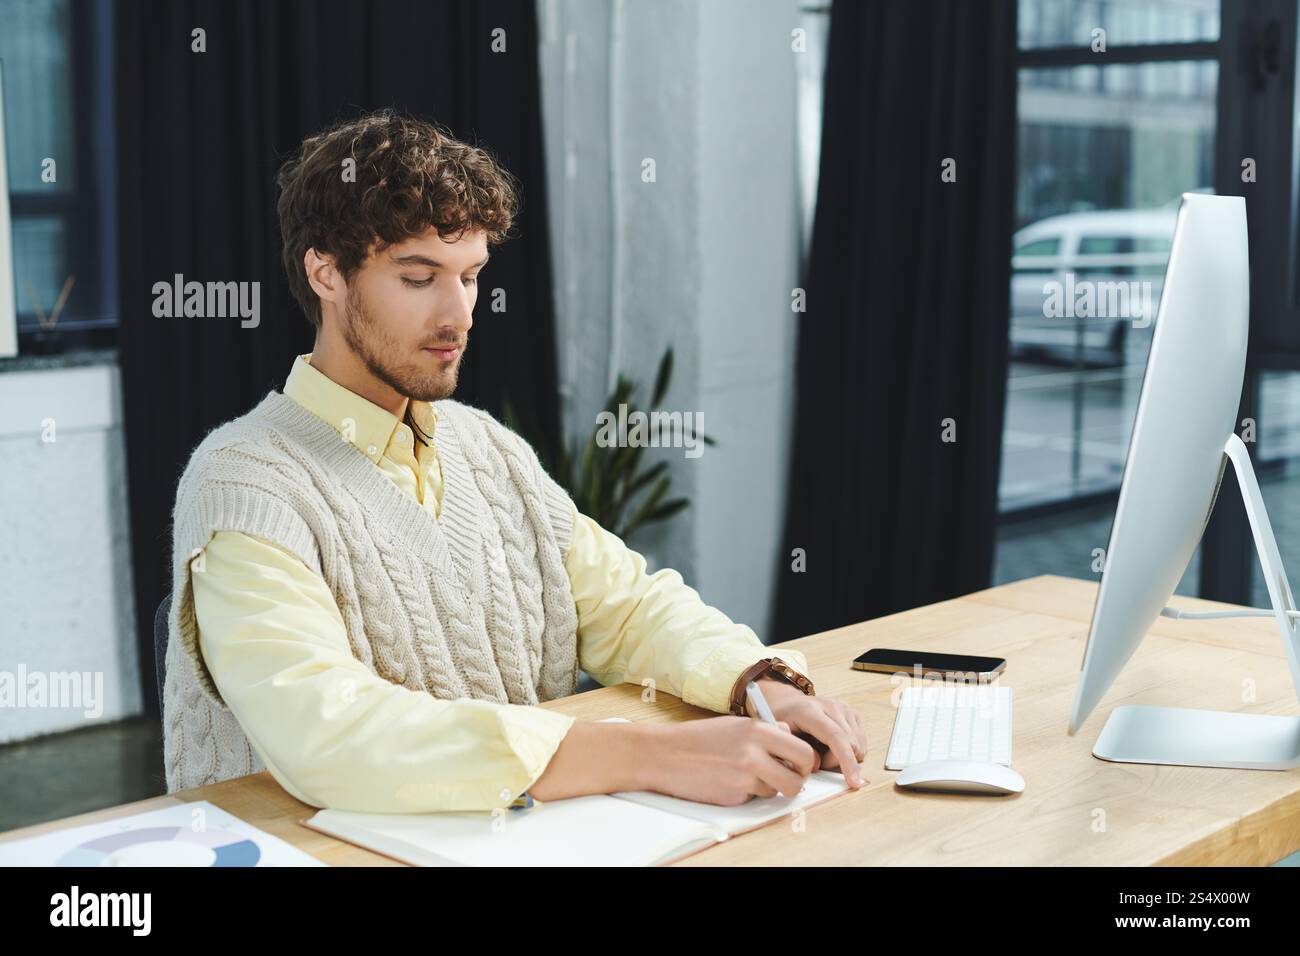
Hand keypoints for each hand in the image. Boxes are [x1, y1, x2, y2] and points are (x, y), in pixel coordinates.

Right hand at [645, 716, 819, 804]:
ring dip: (768, 788)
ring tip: (745, 775)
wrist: (664, 754)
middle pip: (799, 777)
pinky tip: (728, 781)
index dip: (804, 762)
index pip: (803, 751)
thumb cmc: (699, 738)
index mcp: (758, 729)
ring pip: (777, 791)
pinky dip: (746, 794)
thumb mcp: (737, 724)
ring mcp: (744, 776)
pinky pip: (754, 799)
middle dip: (796, 781)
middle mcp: (754, 752)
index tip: (797, 764)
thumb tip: (791, 740)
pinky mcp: (733, 795)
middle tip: (786, 777)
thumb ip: (766, 732)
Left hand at [745, 678, 866, 787]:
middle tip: (816, 763)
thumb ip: (793, 754)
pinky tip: (832, 747)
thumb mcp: (779, 739)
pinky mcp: (853, 714)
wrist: (787, 705)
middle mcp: (830, 705)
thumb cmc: (781, 724)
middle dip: (837, 763)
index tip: (853, 782)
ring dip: (844, 758)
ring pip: (859, 746)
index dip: (846, 761)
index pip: (835, 736)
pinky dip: (850, 752)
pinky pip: (861, 743)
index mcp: (809, 710)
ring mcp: (843, 708)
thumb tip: (815, 767)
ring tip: (822, 752)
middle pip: (850, 744)